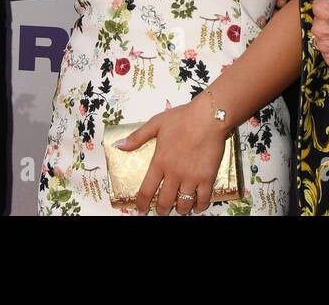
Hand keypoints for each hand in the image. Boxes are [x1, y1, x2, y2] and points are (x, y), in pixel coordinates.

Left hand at [115, 98, 229, 215]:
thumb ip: (137, 137)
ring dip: (180, 210)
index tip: (141, 211)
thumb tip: (119, 145)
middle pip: (164, 202)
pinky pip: (203, 200)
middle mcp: (174, 173)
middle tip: (161, 212)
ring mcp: (191, 177)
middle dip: (161, 211)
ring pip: (183, 204)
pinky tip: (197, 207)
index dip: (141, 205)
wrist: (209, 116)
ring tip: (179, 209)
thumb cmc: (183, 118)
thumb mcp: (156, 123)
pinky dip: (199, 207)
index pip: (146, 191)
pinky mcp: (207, 178)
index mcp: (160, 162)